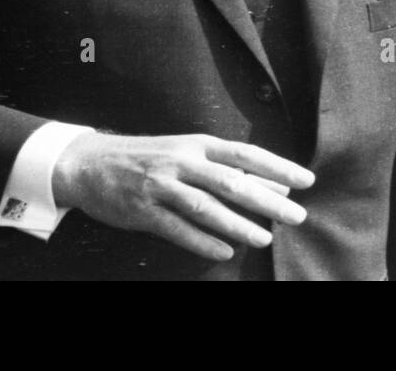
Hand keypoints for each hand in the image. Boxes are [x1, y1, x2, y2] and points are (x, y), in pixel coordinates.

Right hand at [53, 132, 315, 261]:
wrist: (89, 163)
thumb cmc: (149, 157)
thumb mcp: (189, 154)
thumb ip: (228, 169)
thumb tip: (275, 184)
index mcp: (198, 144)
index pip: (246, 154)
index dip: (278, 167)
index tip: (306, 180)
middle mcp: (182, 161)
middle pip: (231, 181)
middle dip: (267, 200)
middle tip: (296, 215)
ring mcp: (161, 185)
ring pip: (205, 206)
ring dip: (237, 224)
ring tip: (264, 238)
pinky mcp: (142, 210)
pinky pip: (176, 228)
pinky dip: (202, 241)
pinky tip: (224, 251)